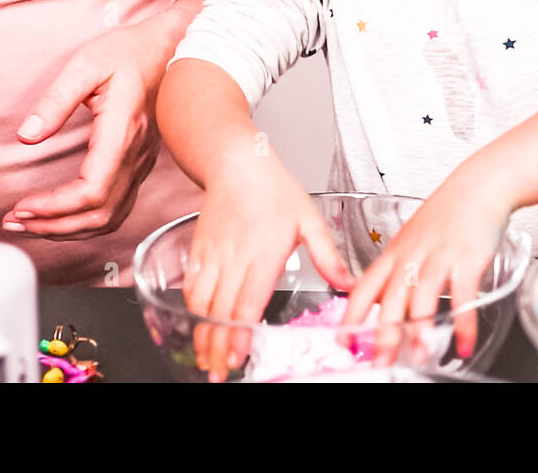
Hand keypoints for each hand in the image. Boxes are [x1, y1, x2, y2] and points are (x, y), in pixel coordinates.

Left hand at [2, 9, 187, 239]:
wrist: (171, 47)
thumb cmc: (130, 51)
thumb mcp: (86, 64)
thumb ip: (55, 101)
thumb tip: (27, 136)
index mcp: (122, 132)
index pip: (92, 191)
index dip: (55, 208)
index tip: (23, 206)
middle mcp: (136, 155)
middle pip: (99, 213)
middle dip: (55, 226)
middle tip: (16, 221)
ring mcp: (141, 162)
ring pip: (110, 217)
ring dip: (70, 229)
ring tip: (33, 224)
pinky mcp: (139, 163)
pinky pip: (117, 207)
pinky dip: (87, 221)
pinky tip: (63, 216)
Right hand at [185, 157, 354, 381]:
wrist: (237, 163)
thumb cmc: (274, 189)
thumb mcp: (310, 219)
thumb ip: (328, 255)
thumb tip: (347, 283)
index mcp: (263, 253)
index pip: (246, 301)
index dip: (238, 332)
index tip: (238, 355)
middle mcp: (234, 257)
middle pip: (220, 311)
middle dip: (217, 346)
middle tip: (219, 373)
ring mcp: (213, 255)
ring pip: (200, 303)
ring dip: (201, 334)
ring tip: (207, 359)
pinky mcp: (199, 251)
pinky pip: (191, 288)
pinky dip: (191, 312)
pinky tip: (197, 329)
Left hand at [339, 169, 515, 364]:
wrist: (478, 186)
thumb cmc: (447, 214)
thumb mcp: (412, 240)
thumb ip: (399, 271)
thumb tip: (384, 304)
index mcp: (394, 255)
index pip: (363, 289)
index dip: (350, 317)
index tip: (342, 341)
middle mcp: (412, 257)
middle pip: (390, 299)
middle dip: (382, 335)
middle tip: (378, 362)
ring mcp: (438, 257)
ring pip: (422, 297)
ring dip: (420, 330)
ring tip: (419, 356)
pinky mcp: (466, 258)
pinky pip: (463, 296)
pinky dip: (464, 324)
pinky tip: (464, 344)